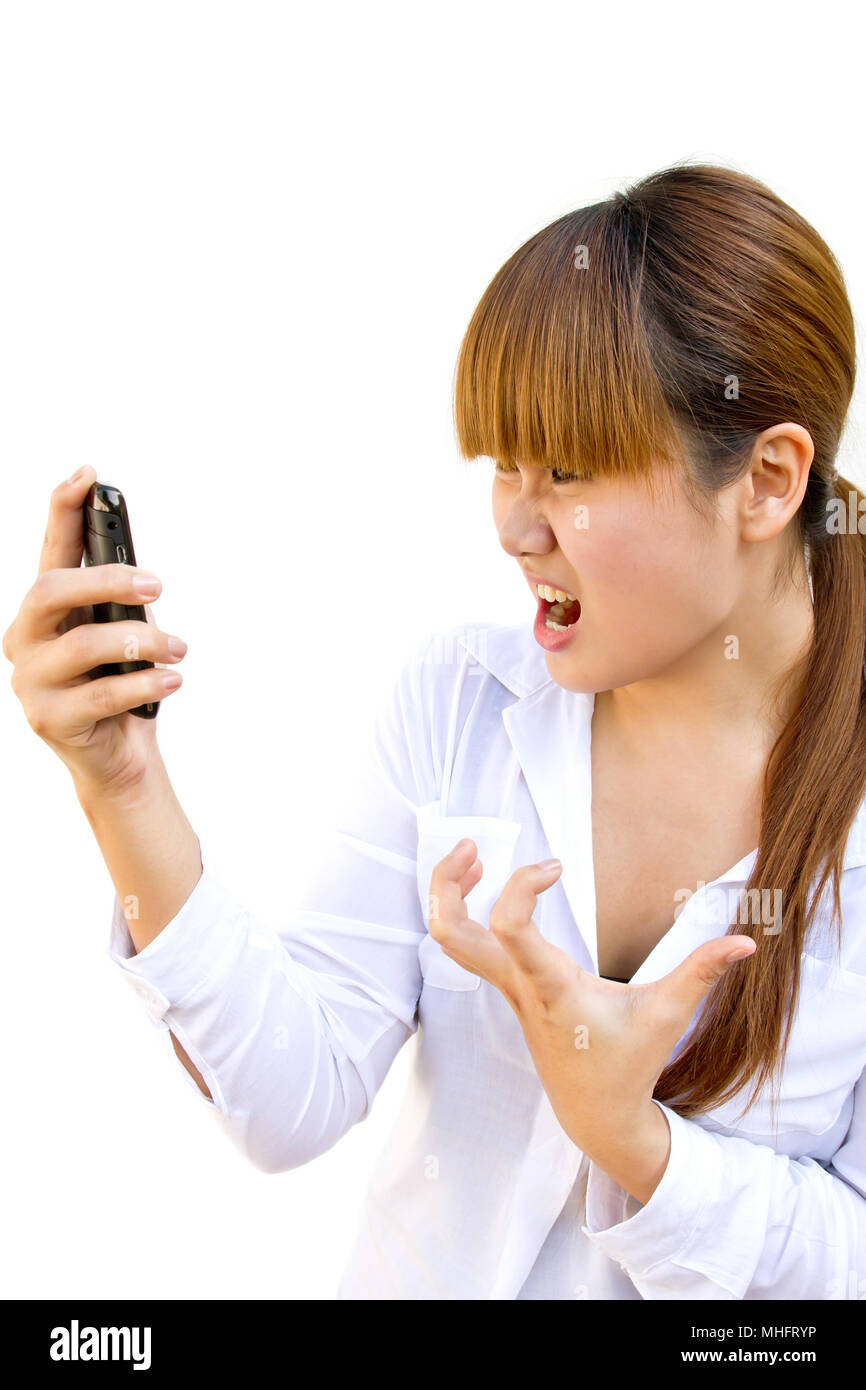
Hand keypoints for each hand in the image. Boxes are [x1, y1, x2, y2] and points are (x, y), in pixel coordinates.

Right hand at [3, 465, 187, 794]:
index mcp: (43, 611)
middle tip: (157, 585)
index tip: (88, 474)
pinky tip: (172, 679)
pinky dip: (145, 683)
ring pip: (83, 644)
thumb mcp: (122, 636)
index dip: (63, 509)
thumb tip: (142, 574)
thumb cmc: (122, 686)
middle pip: (52, 589)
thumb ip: (120, 602)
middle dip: (108, 579)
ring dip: (142, 642)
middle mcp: (25, 639)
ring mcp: (30, 681)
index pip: (49, 551)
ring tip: (178, 649)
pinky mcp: (49, 720)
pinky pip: (101, 694)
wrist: (119, 758)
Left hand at [428, 840, 756, 1199]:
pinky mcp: (508, 988)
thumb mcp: (666, 1016)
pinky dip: (464, 909)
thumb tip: (748, 942)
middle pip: (450, 933)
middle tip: (473, 844)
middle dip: (446, 884)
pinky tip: (487, 882)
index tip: (558, 865)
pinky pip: (466, 945)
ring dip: (447, 893)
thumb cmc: (629, 1064)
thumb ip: (701, 973)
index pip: (509, 928)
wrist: (595, 1114)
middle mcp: (518, 985)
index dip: (522, 884)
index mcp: (550, 987)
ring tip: (472, 854)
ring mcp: (506, 988)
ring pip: (448, 938)